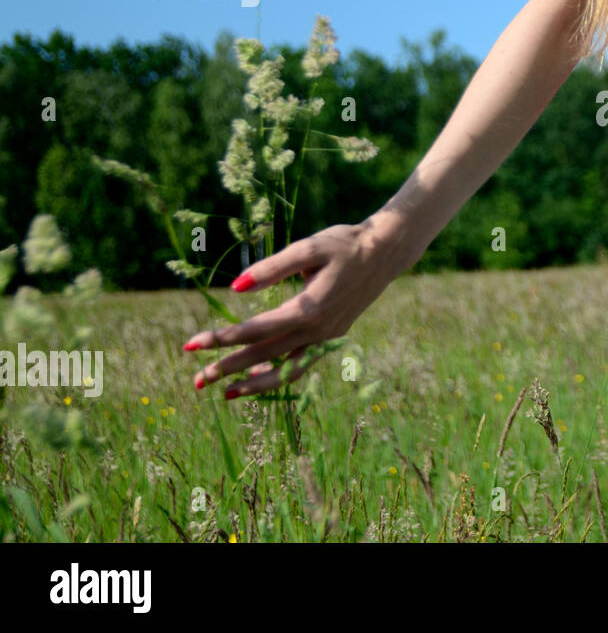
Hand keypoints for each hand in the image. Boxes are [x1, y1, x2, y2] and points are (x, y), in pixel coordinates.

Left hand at [183, 218, 405, 398]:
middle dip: (228, 368)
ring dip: (254, 384)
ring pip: (286, 371)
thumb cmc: (345, 244)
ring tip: (226, 394)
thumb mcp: (307, 248)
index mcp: (308, 309)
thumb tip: (236, 288)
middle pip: (265, 355)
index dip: (221, 338)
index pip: (254, 330)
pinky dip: (279, 376)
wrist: (385, 252)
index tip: (191, 344)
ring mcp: (327, 337)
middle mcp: (318, 330)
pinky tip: (259, 378)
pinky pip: (302, 365)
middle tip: (197, 381)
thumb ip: (272, 268)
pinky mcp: (332, 337)